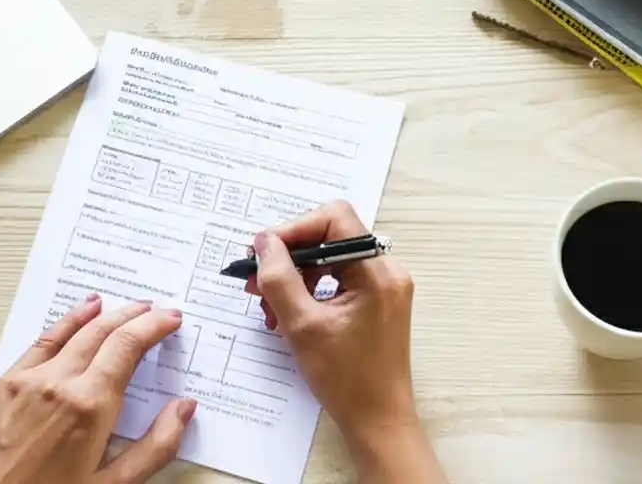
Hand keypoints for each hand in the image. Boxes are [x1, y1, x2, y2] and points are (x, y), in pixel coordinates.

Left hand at [0, 296, 196, 483]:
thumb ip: (156, 446)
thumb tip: (184, 408)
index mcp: (91, 405)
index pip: (128, 346)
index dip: (153, 327)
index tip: (170, 319)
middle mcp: (60, 382)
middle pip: (104, 332)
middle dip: (134, 315)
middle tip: (155, 309)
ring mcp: (30, 379)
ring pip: (73, 330)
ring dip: (102, 314)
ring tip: (123, 304)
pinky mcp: (7, 384)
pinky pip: (42, 342)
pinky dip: (64, 323)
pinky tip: (77, 316)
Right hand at [246, 201, 445, 483]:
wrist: (378, 421)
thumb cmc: (348, 381)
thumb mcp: (302, 326)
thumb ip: (279, 278)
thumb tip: (263, 241)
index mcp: (376, 272)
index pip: (335, 219)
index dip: (295, 228)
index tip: (264, 251)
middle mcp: (386, 272)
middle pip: (330, 237)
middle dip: (288, 256)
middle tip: (255, 280)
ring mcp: (383, 286)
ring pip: (330, 259)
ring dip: (294, 275)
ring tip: (267, 305)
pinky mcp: (376, 301)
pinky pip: (338, 278)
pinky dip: (309, 289)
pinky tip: (287, 312)